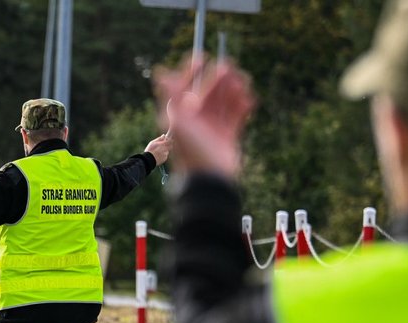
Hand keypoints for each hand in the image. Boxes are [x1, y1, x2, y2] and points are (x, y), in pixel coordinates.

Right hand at [145, 134, 171, 165]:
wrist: (148, 160)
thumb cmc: (149, 150)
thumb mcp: (153, 142)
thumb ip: (159, 139)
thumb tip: (164, 135)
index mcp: (163, 144)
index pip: (170, 141)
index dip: (168, 140)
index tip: (166, 139)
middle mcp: (166, 149)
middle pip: (169, 146)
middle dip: (166, 145)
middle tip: (161, 146)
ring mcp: (165, 154)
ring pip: (167, 151)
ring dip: (164, 150)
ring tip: (158, 152)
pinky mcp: (165, 158)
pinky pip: (165, 155)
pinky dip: (163, 155)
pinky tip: (158, 155)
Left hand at [155, 58, 255, 178]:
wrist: (209, 179)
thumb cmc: (191, 151)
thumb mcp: (179, 122)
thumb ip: (171, 96)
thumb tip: (159, 72)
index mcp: (182, 115)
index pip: (186, 88)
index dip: (191, 72)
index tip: (201, 57)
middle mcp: (197, 119)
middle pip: (208, 91)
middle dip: (218, 78)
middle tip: (228, 66)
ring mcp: (213, 126)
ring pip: (224, 101)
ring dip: (233, 89)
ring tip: (242, 83)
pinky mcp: (229, 134)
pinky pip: (237, 114)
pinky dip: (243, 105)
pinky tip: (248, 100)